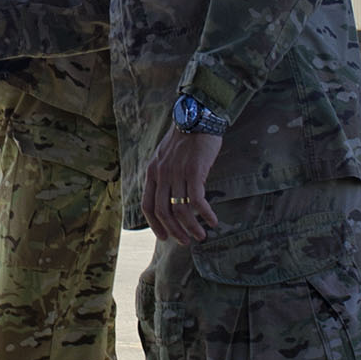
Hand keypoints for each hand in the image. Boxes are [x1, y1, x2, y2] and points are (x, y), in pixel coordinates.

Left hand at [141, 126, 222, 242]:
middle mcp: (161, 175)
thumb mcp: (165, 157)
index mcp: (152, 172)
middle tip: (186, 241)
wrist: (197, 118)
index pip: (148, 205)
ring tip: (201, 235)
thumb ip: (164, 176)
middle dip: (175, 231)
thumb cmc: (185, 139)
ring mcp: (177, 173)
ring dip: (191, 227)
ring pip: (181, 209)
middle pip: (163, 212)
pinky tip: (213, 220)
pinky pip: (197, 200)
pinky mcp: (194, 171)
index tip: (164, 237)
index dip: (155, 225)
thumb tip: (172, 198)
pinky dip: (205, 214)